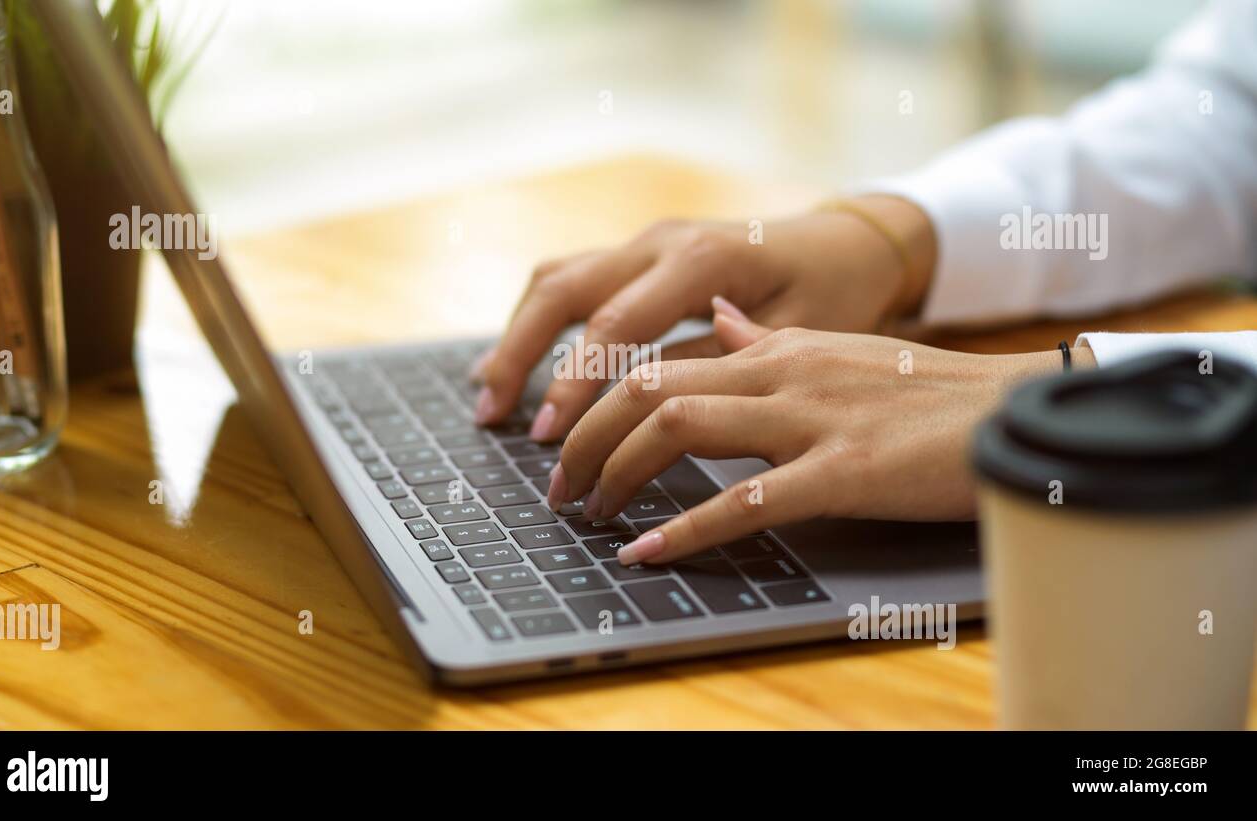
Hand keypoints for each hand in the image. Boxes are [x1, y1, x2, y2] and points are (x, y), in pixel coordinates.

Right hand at [474, 195, 936, 440]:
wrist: (848, 241)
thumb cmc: (833, 293)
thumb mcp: (794, 334)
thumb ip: (717, 360)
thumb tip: (645, 401)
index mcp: (701, 261)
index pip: (613, 328)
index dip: (573, 386)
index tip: (549, 439)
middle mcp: (661, 242)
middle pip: (562, 292)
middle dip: (519, 357)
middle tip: (492, 419)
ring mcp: (645, 242)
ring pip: (556, 279)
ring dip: (517, 336)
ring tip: (489, 396)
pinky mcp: (640, 254)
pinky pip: (572, 279)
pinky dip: (538, 321)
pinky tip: (519, 361)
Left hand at [546, 302, 1091, 564]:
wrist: (1015, 407)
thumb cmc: (925, 392)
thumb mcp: (835, 350)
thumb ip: (765, 340)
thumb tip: (714, 321)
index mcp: (774, 349)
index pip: (657, 361)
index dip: (596, 401)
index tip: (567, 442)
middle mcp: (781, 371)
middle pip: (647, 388)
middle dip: (586, 438)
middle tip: (558, 487)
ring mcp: (811, 418)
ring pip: (678, 426)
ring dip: (617, 471)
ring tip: (588, 512)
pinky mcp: (845, 470)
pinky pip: (747, 499)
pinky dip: (685, 528)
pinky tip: (647, 550)